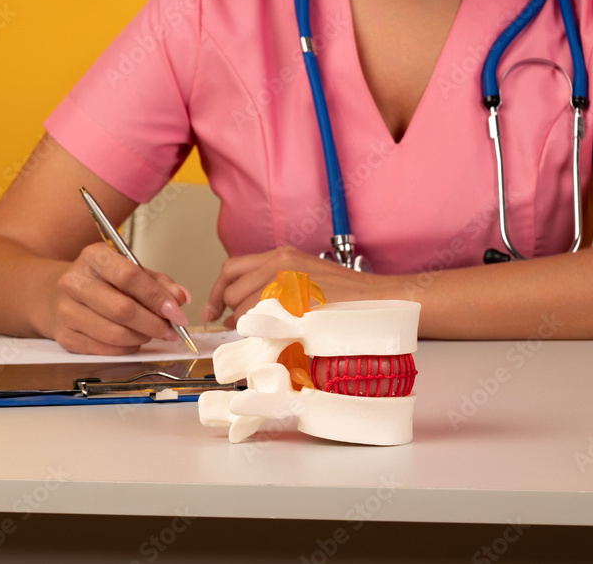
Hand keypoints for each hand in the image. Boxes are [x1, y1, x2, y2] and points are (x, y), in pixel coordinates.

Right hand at [46, 242, 190, 354]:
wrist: (52, 293)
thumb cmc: (97, 280)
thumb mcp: (126, 268)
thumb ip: (156, 281)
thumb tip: (181, 297)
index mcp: (93, 257)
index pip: (129, 276)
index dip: (156, 297)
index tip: (176, 311)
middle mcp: (75, 282)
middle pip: (122, 309)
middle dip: (154, 323)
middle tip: (172, 330)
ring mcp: (66, 310)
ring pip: (114, 333)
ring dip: (142, 337)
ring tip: (153, 333)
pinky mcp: (65, 335)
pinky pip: (104, 349)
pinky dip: (127, 348)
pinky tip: (134, 340)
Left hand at [204, 246, 383, 327]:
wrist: (379, 300)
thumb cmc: (346, 297)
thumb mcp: (304, 280)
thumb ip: (272, 288)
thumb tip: (239, 313)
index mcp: (280, 255)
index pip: (231, 269)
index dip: (216, 293)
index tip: (212, 312)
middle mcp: (279, 262)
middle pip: (232, 290)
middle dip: (229, 313)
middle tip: (237, 329)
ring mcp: (287, 280)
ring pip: (243, 307)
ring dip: (246, 325)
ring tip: (264, 332)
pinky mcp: (296, 300)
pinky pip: (263, 319)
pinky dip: (261, 331)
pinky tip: (275, 335)